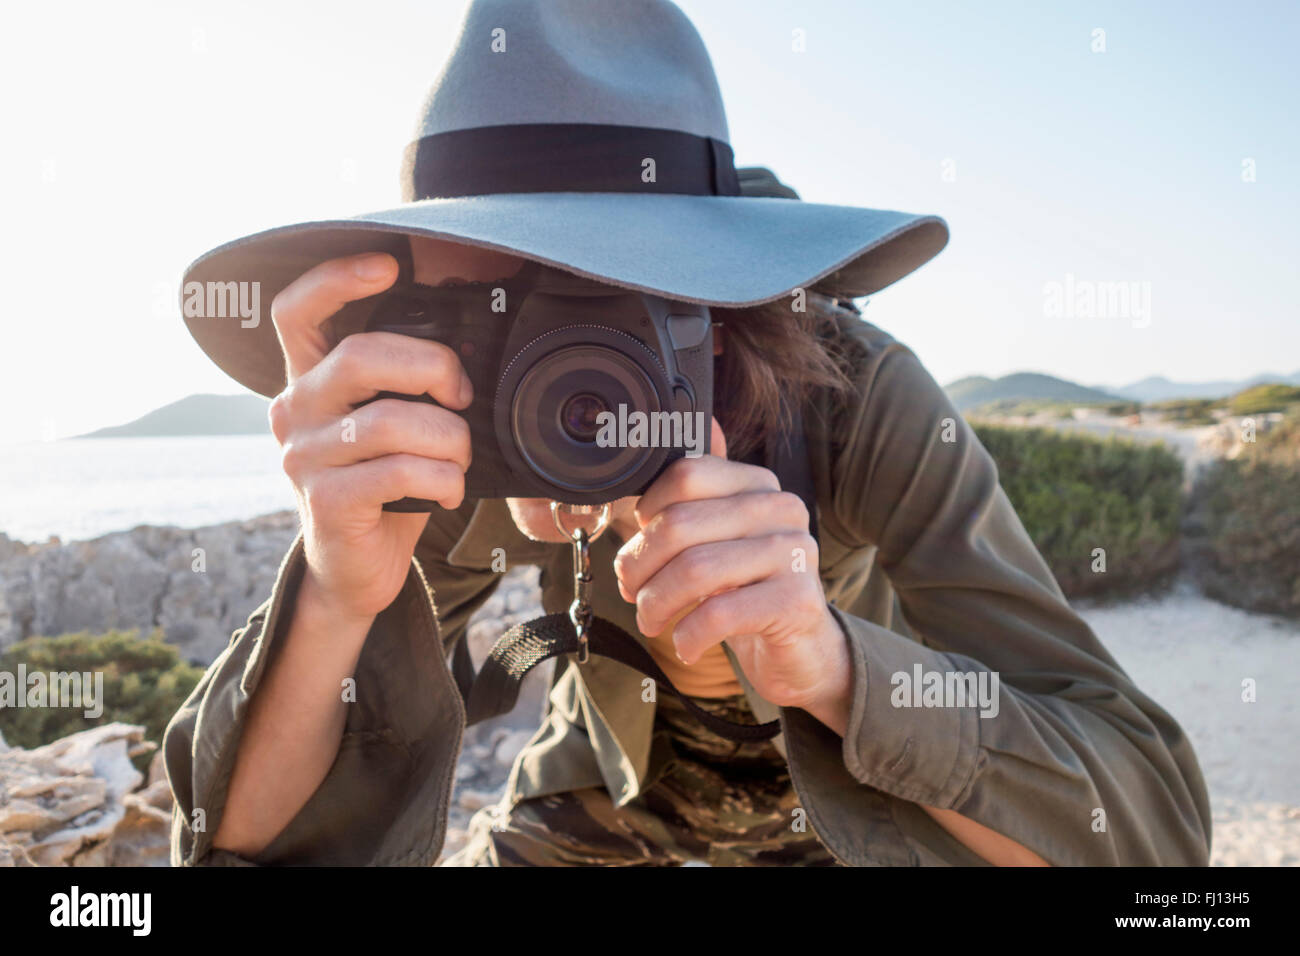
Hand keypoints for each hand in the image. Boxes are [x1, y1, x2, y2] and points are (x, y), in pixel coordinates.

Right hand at [267, 251, 473, 624]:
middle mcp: (294, 411)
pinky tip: (448, 491)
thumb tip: (465, 356)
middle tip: (460, 397)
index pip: (296, 311)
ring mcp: (304, 458)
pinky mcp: (327, 502)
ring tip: (459, 459)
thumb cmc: (385, 489)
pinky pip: (401, 472)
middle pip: (361, 356)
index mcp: (309, 381)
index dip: (336, 278)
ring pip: (392, 421)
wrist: (356, 570)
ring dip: (449, 439)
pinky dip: (443, 479)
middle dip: (432, 368)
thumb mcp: (391, 427)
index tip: (387, 266)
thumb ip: (404, 387)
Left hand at [612, 420, 851, 722]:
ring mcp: (793, 552)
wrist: (800, 648)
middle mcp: (780, 508)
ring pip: (694, 570)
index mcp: (756, 484)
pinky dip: (688, 635)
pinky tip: (685, 646)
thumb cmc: (743, 590)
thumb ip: (681, 506)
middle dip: (638, 565)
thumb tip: (633, 471)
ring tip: (650, 621)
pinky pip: (719, 614)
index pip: (685, 475)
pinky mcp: (797, 600)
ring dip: (656, 603)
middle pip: (680, 523)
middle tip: (630, 593)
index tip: (638, 548)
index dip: (646, 513)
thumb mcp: (713, 542)